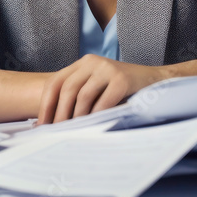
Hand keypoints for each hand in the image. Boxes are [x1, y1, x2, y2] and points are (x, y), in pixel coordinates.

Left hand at [37, 54, 167, 124]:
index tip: (41, 126)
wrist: (155, 82)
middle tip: (55, 134)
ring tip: (73, 134)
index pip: (55, 82)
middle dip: (58, 114)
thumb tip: (53, 124)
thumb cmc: (123, 91)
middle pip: (66, 89)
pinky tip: (92, 128)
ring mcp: (108, 68)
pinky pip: (103, 101)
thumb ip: (78, 98)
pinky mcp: (122, 78)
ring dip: (75, 118)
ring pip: (82, 95)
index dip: (45, 105)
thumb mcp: (97, 88)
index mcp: (82, 63)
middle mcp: (92, 62)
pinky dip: (95, 117)